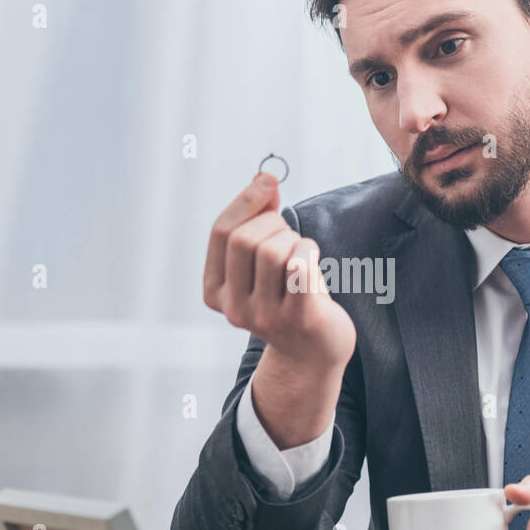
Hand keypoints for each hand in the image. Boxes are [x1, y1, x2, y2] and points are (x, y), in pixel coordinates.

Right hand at [203, 172, 355, 370]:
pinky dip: (308, 250)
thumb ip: (259, 221)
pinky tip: (312, 262)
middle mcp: (234, 308)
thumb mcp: (264, 260)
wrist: (314, 351)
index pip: (221, 233)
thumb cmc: (289, 295)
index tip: (268, 181)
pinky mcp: (298, 319)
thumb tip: (264, 179)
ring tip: (300, 253)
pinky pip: (300, 265)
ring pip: (273, 250)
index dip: (245, 200)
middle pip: (245, 239)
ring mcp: (265, 317)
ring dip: (293, 239)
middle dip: (272, 222)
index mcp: (215, 292)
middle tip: (288, 234)